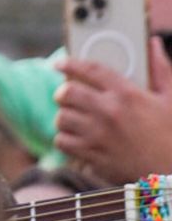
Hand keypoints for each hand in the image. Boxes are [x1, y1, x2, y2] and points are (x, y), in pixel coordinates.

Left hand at [54, 37, 171, 183]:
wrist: (168, 176)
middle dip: (63, 92)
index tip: (60, 64)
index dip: (70, 63)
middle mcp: (109, 112)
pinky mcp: (92, 156)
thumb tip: (154, 44)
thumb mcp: (171, 99)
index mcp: (127, 94)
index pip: (90, 70)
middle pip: (67, 92)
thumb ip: (160, 70)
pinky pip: (62, 142)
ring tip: (73, 118)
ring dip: (65, 117)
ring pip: (62, 118)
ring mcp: (98, 135)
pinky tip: (75, 138)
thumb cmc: (170, 136)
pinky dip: (65, 139)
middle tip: (67, 95)